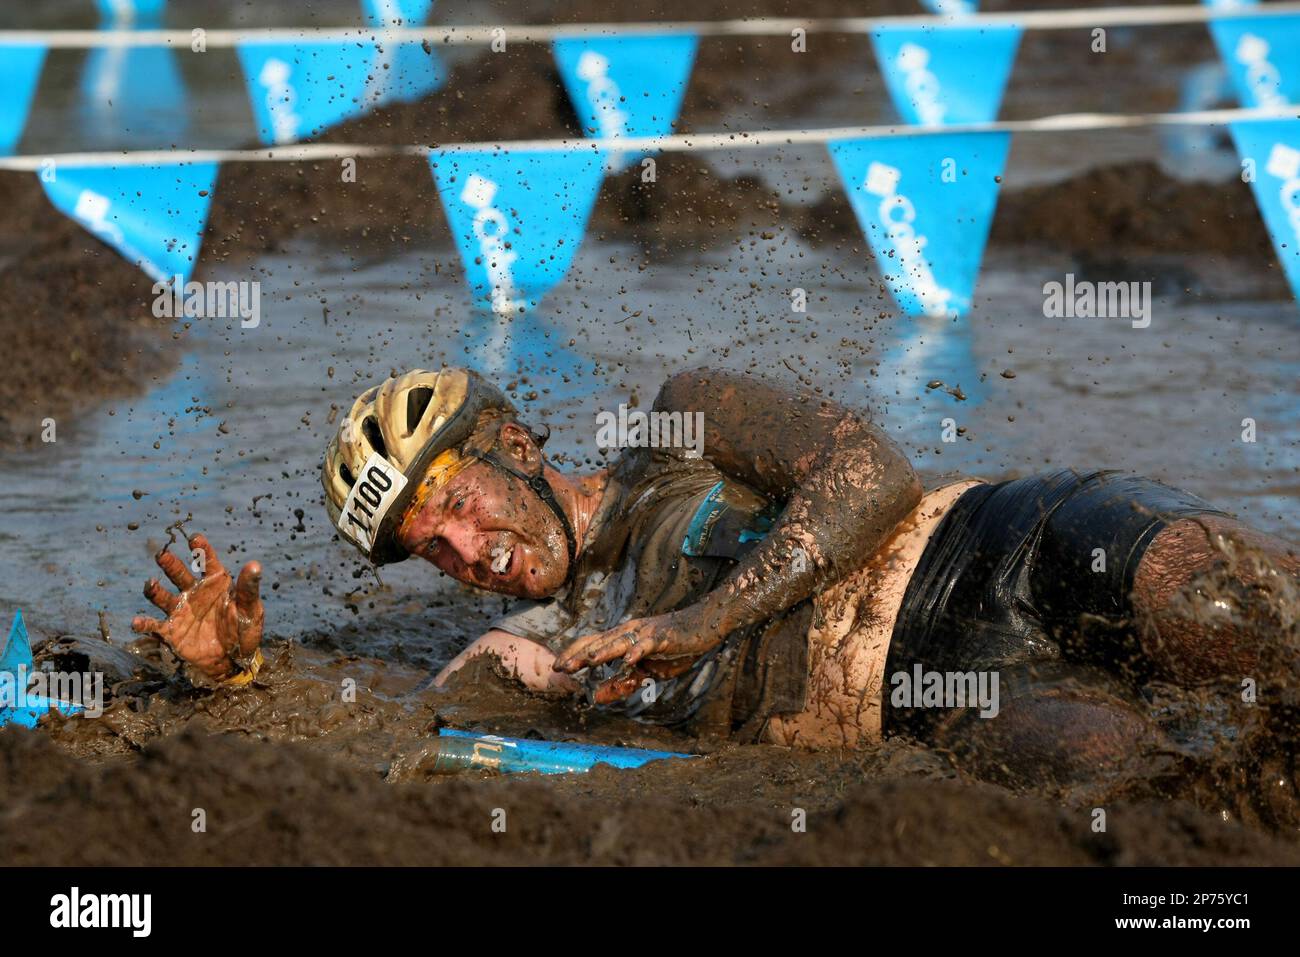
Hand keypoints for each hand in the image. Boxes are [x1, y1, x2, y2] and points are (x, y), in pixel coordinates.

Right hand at [131, 533, 263, 682]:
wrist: (234, 659)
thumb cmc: (244, 629)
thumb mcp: (251, 609)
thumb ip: (249, 588)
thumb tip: (255, 565)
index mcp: (216, 584)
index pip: (208, 562)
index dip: (201, 550)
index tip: (195, 538)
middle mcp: (195, 593)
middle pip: (179, 574)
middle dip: (171, 564)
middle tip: (163, 555)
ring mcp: (181, 611)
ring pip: (163, 596)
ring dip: (155, 590)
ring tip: (150, 584)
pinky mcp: (172, 631)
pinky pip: (154, 626)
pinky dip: (144, 624)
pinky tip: (137, 622)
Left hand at [552, 607, 724, 701]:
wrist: (702, 625)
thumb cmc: (673, 648)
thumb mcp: (647, 672)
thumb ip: (622, 683)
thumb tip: (596, 698)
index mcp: (622, 638)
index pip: (592, 644)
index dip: (574, 655)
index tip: (557, 667)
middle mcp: (629, 632)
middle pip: (600, 643)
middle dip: (580, 655)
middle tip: (560, 667)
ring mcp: (645, 633)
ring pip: (620, 642)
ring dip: (604, 651)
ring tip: (589, 661)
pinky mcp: (663, 637)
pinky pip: (648, 644)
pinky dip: (638, 651)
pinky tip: (629, 660)